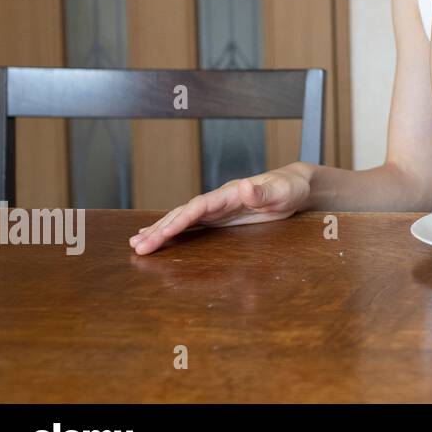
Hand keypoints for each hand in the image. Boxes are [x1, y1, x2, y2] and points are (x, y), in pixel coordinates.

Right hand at [128, 164, 311, 254]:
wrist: (295, 185)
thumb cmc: (289, 188)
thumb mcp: (281, 191)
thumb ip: (263, 191)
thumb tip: (245, 185)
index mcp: (229, 194)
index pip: (198, 207)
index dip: (179, 220)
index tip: (160, 232)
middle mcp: (218, 200)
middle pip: (184, 214)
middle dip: (161, 229)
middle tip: (137, 246)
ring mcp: (217, 209)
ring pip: (183, 219)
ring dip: (160, 230)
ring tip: (136, 243)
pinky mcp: (220, 217)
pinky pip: (192, 224)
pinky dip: (173, 230)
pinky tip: (158, 237)